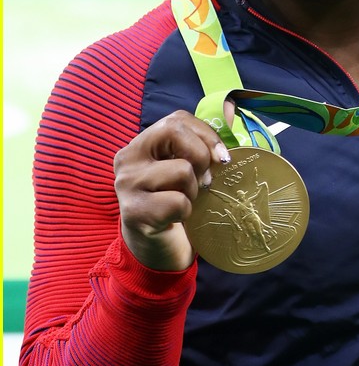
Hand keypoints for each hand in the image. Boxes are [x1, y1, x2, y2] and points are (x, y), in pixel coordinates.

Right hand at [114, 111, 231, 270]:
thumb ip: (199, 146)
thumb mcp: (185, 166)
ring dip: (193, 191)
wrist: (156, 245)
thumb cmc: (175, 199)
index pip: (177, 119)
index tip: (221, 157)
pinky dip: (185, 212)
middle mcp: (127, 159)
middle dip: (200, 158)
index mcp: (140, 143)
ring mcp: (126, 185)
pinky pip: (179, 202)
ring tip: (181, 201)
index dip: (206, 134)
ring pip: (183, 170)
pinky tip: (174, 218)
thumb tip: (225, 133)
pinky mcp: (134, 212)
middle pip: (176, 133)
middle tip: (199, 181)